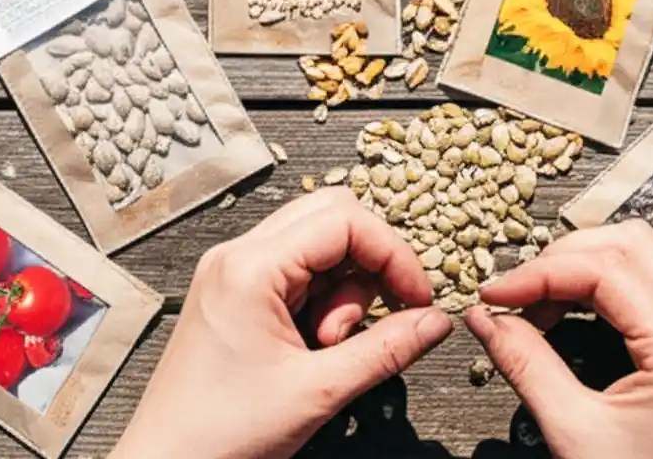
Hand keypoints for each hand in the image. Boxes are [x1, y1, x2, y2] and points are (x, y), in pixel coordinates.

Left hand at [111, 188, 453, 458]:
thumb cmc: (217, 434)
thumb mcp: (318, 392)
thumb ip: (385, 350)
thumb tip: (434, 322)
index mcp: (250, 268)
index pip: (344, 220)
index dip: (393, 253)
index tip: (417, 297)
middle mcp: (238, 258)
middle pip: (331, 218)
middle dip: (371, 262)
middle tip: (388, 310)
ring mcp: (235, 275)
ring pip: (319, 246)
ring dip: (345, 289)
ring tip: (332, 345)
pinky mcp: (238, 296)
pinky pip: (299, 275)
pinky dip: (324, 302)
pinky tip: (317, 346)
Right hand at [464, 221, 652, 458]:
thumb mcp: (573, 431)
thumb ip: (526, 365)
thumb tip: (486, 319)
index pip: (606, 270)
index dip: (541, 272)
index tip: (497, 292)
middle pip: (629, 244)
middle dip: (562, 257)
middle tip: (516, 292)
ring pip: (639, 254)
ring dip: (580, 266)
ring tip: (536, 304)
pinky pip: (645, 281)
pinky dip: (597, 284)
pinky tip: (564, 310)